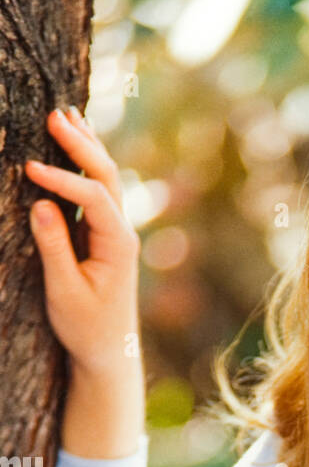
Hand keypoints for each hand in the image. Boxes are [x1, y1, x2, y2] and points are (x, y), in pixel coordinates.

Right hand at [24, 106, 140, 372]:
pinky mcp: (103, 235)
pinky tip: (71, 143)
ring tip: (65, 114)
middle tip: (54, 116)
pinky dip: (83, 165)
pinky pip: (96, 191)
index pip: (92, 199)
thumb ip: (54, 249)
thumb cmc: (87, 328)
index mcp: (118, 246)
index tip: (28, 169)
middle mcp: (122, 233)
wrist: (109, 352)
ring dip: (85, 146)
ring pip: (105, 179)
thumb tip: (40, 204)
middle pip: (106, 177)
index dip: (62, 180)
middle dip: (81, 146)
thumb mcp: (65, 293)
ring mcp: (115, 232)